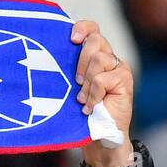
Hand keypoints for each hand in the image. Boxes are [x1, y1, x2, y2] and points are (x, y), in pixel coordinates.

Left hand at [72, 19, 135, 166]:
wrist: (98, 137)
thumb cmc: (79, 114)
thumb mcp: (68, 90)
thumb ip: (64, 73)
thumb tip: (42, 59)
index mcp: (93, 57)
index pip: (92, 30)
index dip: (83, 29)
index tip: (71, 39)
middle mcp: (108, 59)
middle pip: (95, 41)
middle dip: (80, 62)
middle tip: (76, 83)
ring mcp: (118, 68)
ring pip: (99, 59)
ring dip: (87, 82)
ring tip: (83, 99)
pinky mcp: (125, 80)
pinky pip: (102, 79)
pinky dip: (93, 95)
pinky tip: (91, 107)